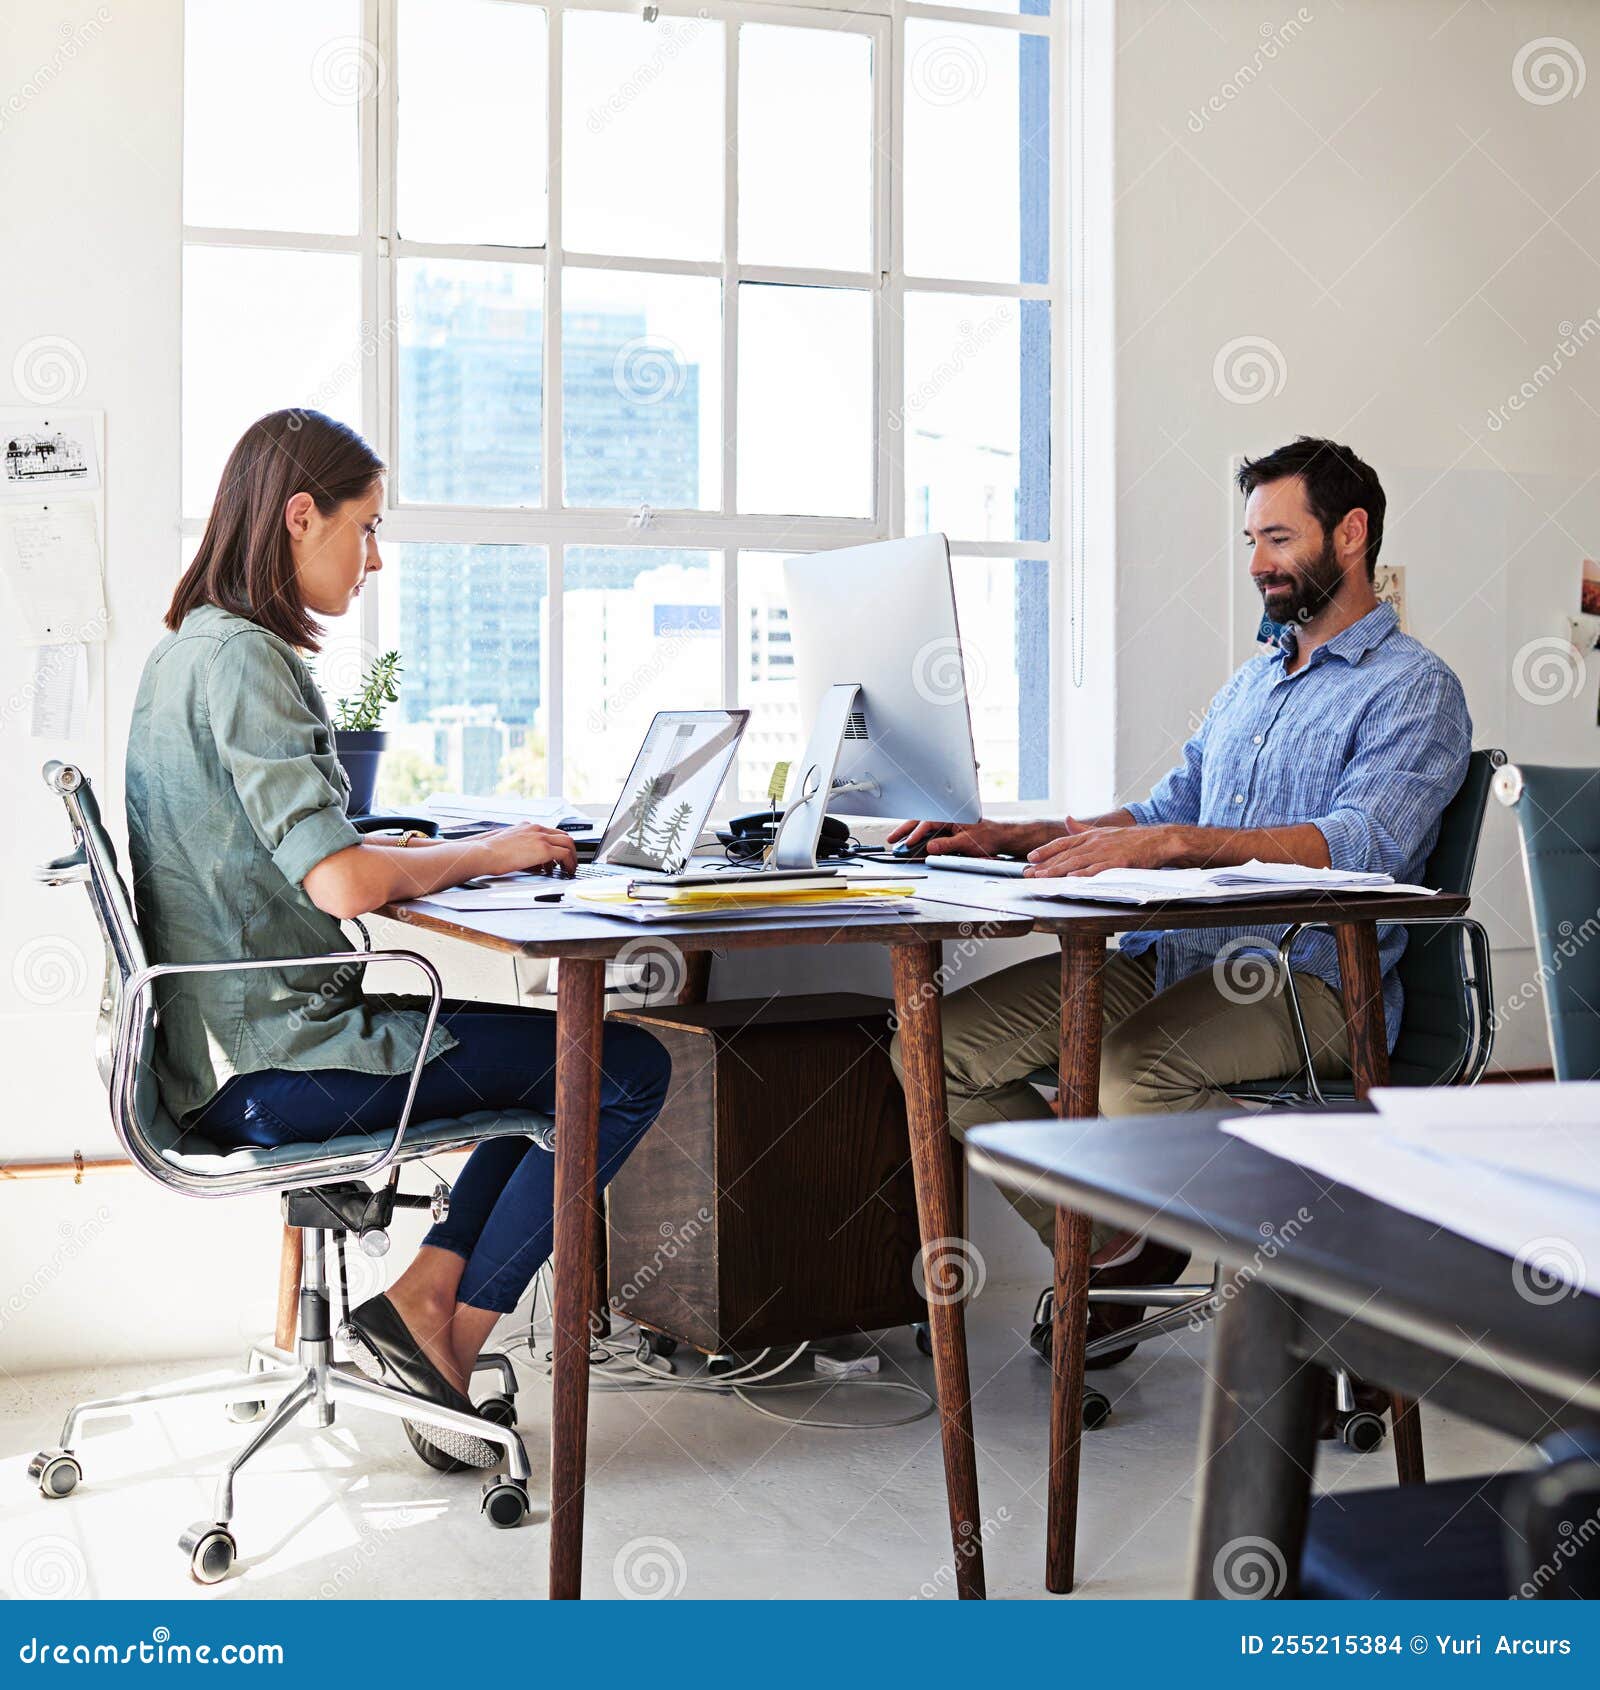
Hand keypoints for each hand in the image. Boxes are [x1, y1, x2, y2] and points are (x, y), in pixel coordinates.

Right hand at [474, 822, 578, 879]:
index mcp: (527, 826)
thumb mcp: (508, 845)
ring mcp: (540, 837)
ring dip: (572, 856)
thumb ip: (522, 849)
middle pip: (563, 835)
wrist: (483, 853)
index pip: (550, 831)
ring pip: (568, 843)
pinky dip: (570, 863)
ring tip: (570, 868)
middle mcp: (536, 828)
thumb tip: (531, 862)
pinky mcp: (543, 848)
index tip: (560, 854)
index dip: (558, 843)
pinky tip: (567, 871)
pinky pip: (565, 854)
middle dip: (569, 849)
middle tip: (569, 862)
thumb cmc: (489, 852)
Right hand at [887, 817, 1035, 857]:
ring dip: (909, 834)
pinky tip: (910, 844)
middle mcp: (947, 817)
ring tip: (896, 841)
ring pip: (923, 827)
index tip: (908, 843)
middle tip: (891, 839)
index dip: (916, 834)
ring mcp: (946, 824)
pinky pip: (929, 833)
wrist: (1000, 837)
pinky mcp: (947, 831)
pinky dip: (919, 839)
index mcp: (951, 815)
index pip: (928, 823)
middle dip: (904, 830)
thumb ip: (948, 845)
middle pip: (920, 822)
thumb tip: (931, 848)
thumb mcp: (967, 842)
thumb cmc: (987, 836)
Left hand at [1024, 821, 1181, 877]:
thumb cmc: (1130, 839)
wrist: (1157, 840)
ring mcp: (1106, 852)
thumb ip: (1083, 828)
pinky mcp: (1118, 861)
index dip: (1045, 850)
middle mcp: (1095, 842)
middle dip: (1046, 865)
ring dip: (1058, 870)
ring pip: (1077, 862)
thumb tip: (1066, 819)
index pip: (1063, 843)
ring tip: (1043, 877)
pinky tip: (1072, 878)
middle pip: (1066, 855)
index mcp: (1090, 836)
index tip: (1030, 858)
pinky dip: (1084, 873)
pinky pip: (1098, 869)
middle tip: (1029, 873)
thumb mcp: (1103, 831)